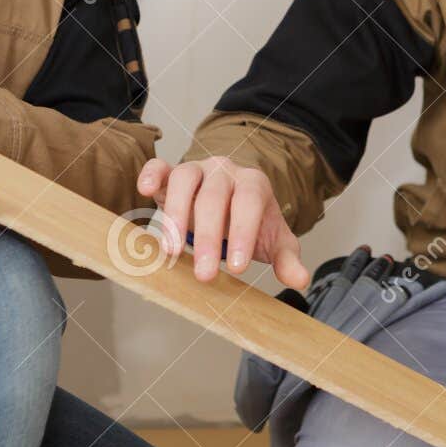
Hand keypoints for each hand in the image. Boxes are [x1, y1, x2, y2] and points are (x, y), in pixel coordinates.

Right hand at [136, 157, 307, 287]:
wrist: (232, 203)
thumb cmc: (251, 223)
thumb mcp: (273, 241)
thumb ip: (287, 259)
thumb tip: (300, 280)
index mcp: (253, 185)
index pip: (249, 204)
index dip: (243, 233)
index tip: (237, 268)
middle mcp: (225, 173)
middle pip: (214, 197)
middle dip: (208, 237)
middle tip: (204, 275)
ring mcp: (197, 170)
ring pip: (185, 181)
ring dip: (176, 215)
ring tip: (172, 251)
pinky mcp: (171, 174)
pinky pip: (160, 166)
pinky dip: (151, 173)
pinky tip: (145, 190)